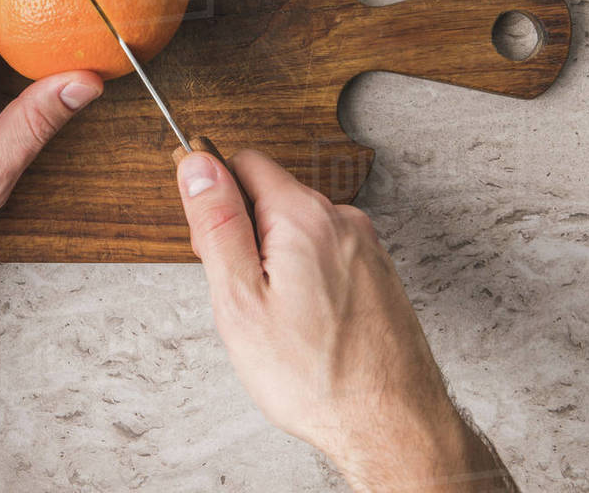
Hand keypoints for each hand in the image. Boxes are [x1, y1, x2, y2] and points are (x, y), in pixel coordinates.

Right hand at [176, 150, 512, 490]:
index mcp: (304, 216)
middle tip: (243, 297)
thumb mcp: (240, 298)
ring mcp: (366, 247)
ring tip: (277, 319)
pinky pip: (325, 255)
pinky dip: (305, 279)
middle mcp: (343, 220)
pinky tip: (305, 325)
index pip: (244, 162)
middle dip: (244, 235)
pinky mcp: (376, 274)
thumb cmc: (315, 376)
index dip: (215, 198)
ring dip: (275, 261)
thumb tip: (198, 166)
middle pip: (271, 196)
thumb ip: (217, 222)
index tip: (210, 241)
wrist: (391, 427)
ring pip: (298, 230)